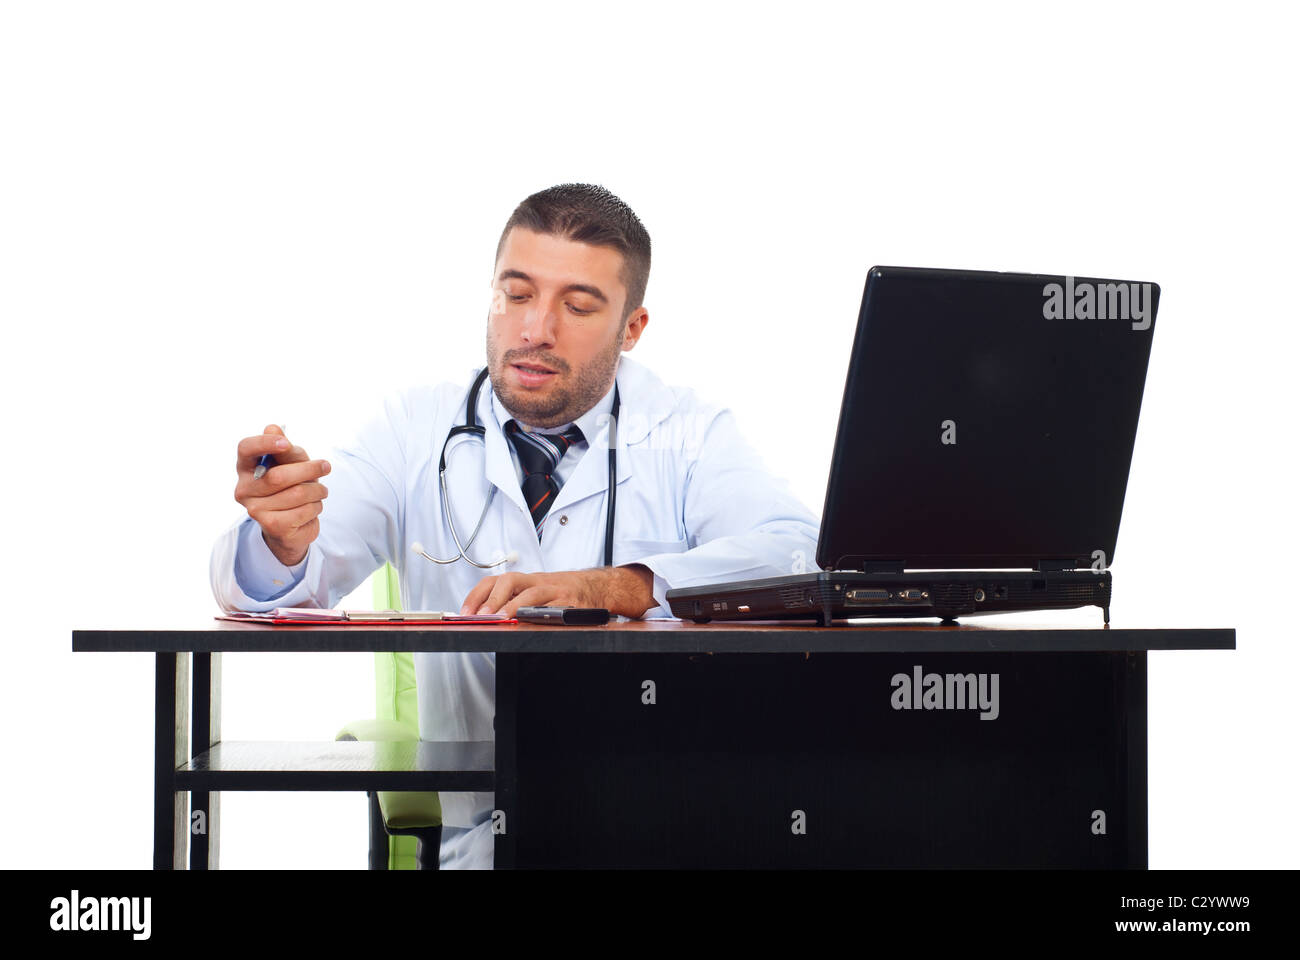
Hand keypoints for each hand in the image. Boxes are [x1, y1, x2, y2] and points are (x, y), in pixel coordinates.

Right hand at [234, 424, 331, 566]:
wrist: (292, 525)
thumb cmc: (292, 485)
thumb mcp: (293, 463)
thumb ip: (286, 449)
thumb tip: (272, 427)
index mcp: (245, 467)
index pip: (246, 449)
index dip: (264, 443)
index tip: (286, 443)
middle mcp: (244, 489)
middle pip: (278, 476)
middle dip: (308, 470)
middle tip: (325, 466)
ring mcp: (255, 510)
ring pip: (296, 494)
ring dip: (317, 490)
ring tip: (320, 491)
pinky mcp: (271, 526)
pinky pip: (303, 511)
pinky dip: (316, 506)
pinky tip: (312, 507)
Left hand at [460, 565, 655, 618]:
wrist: (596, 587)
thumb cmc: (560, 592)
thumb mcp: (535, 592)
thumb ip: (512, 601)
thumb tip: (482, 619)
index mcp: (525, 580)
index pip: (494, 581)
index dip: (477, 595)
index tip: (464, 613)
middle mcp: (537, 581)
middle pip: (511, 581)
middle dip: (493, 598)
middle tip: (482, 616)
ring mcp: (555, 591)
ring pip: (532, 594)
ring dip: (514, 607)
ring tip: (502, 620)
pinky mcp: (571, 604)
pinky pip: (555, 608)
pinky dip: (544, 615)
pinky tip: (533, 624)